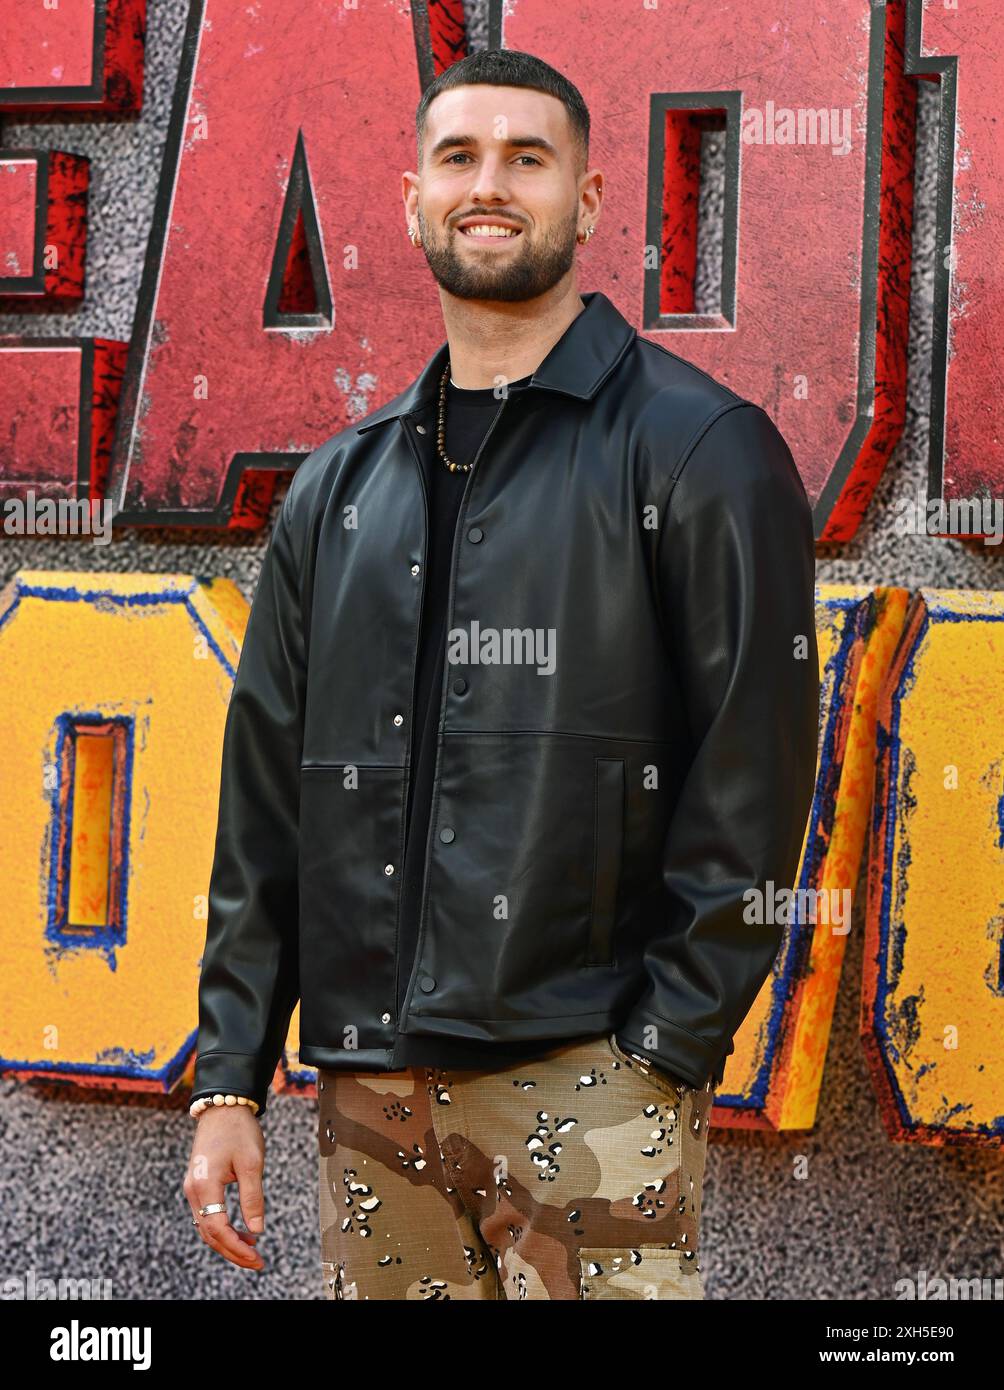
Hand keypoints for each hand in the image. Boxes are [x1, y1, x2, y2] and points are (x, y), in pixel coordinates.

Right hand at [184, 1105, 266, 1268]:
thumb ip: (253, 1198)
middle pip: (209, 1233)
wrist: (223, 1105)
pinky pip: (207, 1214)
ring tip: (252, 1248)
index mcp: (204, 1185)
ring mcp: (193, 1186)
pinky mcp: (198, 1183)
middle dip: (232, 1251)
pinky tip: (241, 1230)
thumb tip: (256, 1229)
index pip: (218, 1228)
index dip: (237, 1247)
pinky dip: (222, 1227)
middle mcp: (193, 1189)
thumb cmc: (238, 1129)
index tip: (256, 1257)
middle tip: (256, 1261)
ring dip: (227, 1241)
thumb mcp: (252, 1163)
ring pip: (207, 1226)